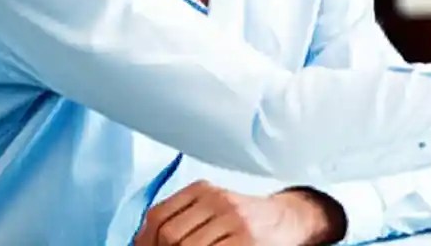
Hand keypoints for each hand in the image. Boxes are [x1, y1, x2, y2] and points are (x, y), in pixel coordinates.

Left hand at [134, 180, 338, 245]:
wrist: (289, 220)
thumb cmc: (245, 218)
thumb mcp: (213, 207)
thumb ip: (182, 217)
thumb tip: (141, 242)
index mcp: (204, 190)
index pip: (157, 216)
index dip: (142, 241)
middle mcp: (220, 201)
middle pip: (170, 236)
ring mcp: (235, 222)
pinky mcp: (247, 242)